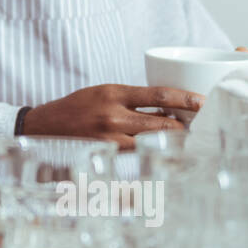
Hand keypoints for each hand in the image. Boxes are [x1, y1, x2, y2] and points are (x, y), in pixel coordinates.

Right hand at [18, 83, 202, 149]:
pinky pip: (138, 154)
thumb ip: (132, 99)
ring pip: (154, 141)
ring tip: (183, 140)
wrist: (43, 126)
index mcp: (114, 93)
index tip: (204, 102)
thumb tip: (168, 106)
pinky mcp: (107, 154)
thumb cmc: (76, 108)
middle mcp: (113, 115)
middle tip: (199, 126)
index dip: (186, 98)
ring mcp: (110, 137)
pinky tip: (158, 151)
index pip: (159, 94)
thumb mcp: (103, 93)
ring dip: (171, 141)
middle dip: (185, 126)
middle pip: (163, 123)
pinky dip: (151, 151)